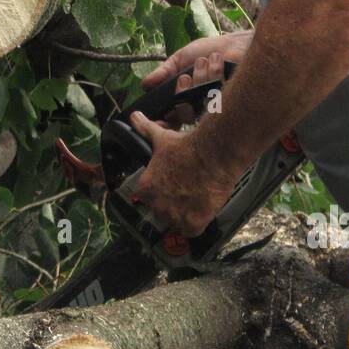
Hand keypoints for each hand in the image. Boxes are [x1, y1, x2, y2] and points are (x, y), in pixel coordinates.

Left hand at [125, 111, 239, 236]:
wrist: (214, 154)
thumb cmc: (188, 147)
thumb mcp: (161, 137)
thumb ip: (144, 129)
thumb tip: (134, 118)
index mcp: (146, 187)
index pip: (146, 197)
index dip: (159, 191)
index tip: (169, 186)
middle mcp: (157, 205)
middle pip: (160, 211)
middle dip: (170, 203)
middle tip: (184, 191)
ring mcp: (175, 216)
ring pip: (175, 222)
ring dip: (182, 215)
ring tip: (194, 200)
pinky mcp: (193, 224)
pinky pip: (191, 231)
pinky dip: (196, 225)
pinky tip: (201, 212)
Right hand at [140, 32, 250, 128]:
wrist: (233, 45)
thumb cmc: (207, 51)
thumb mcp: (180, 59)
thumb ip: (163, 72)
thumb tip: (144, 84)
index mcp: (186, 100)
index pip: (172, 121)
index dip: (164, 124)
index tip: (159, 120)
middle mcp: (200, 108)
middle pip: (184, 115)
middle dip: (182, 93)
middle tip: (184, 77)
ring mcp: (215, 107)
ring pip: (200, 104)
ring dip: (200, 78)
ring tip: (204, 61)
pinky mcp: (230, 101)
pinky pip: (215, 95)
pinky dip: (213, 74)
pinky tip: (217, 61)